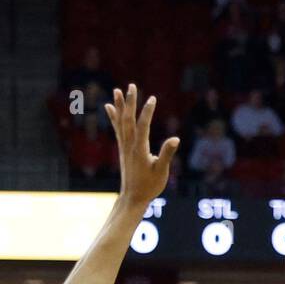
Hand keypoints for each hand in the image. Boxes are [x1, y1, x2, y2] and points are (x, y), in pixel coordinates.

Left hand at [105, 83, 179, 205]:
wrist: (133, 198)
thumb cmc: (149, 186)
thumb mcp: (161, 171)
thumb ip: (166, 154)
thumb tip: (175, 138)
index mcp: (140, 149)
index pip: (143, 126)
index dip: (147, 112)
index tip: (152, 98)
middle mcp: (129, 145)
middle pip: (128, 119)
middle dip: (129, 102)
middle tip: (131, 86)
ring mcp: (124, 147)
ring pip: (120, 122)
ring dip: (119, 105)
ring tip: (116, 91)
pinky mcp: (122, 149)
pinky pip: (117, 129)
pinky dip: (113, 117)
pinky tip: (109, 107)